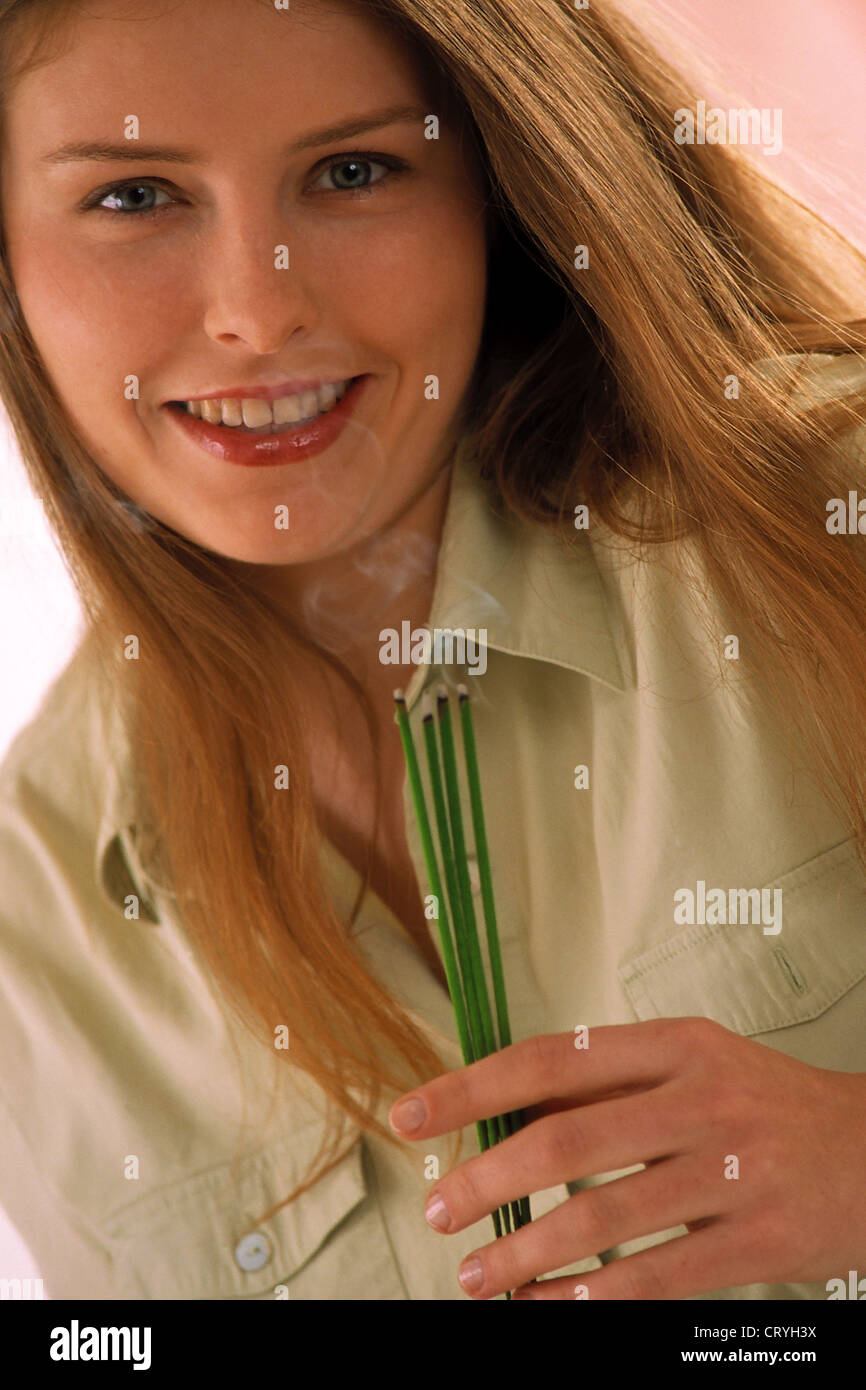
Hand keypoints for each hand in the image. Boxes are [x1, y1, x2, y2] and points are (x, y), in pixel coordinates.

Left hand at [387, 1018, 865, 1298]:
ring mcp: (735, 1170)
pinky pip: (658, 1276)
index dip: (472, 1087)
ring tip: (477, 1274)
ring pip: (604, 1217)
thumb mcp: (696, 1067)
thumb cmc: (766, 1106)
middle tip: (439, 1212)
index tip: (411, 1115)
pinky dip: (592, 1297)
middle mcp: (702, 1098)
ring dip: (525, 1251)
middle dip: (487, 1182)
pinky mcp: (761, 1239)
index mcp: (676, 1045)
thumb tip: (506, 1116)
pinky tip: (548, 1305)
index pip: (551, 1058)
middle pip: (566, 1141)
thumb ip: (610, 1087)